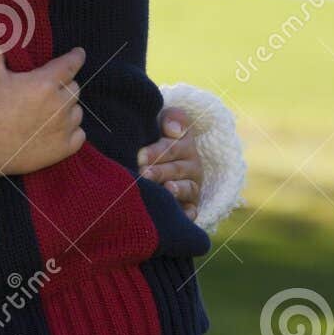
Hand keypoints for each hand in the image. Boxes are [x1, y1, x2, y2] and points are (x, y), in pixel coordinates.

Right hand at [0, 46, 85, 176]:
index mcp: (45, 83)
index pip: (70, 64)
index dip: (76, 56)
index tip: (78, 53)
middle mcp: (60, 104)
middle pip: (74, 88)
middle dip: (64, 86)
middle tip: (47, 90)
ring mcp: (64, 127)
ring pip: (77, 111)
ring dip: (67, 109)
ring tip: (48, 113)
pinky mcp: (64, 148)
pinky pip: (79, 134)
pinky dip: (71, 131)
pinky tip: (55, 130)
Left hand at [138, 106, 202, 220]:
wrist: (158, 161)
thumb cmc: (154, 138)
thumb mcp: (163, 123)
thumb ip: (173, 119)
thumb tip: (174, 130)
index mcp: (184, 144)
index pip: (172, 146)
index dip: (156, 151)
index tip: (140, 156)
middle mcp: (191, 165)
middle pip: (176, 168)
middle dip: (160, 171)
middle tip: (144, 173)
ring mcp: (191, 186)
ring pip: (187, 188)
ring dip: (176, 189)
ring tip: (166, 189)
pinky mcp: (191, 205)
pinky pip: (193, 211)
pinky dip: (188, 214)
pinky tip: (181, 215)